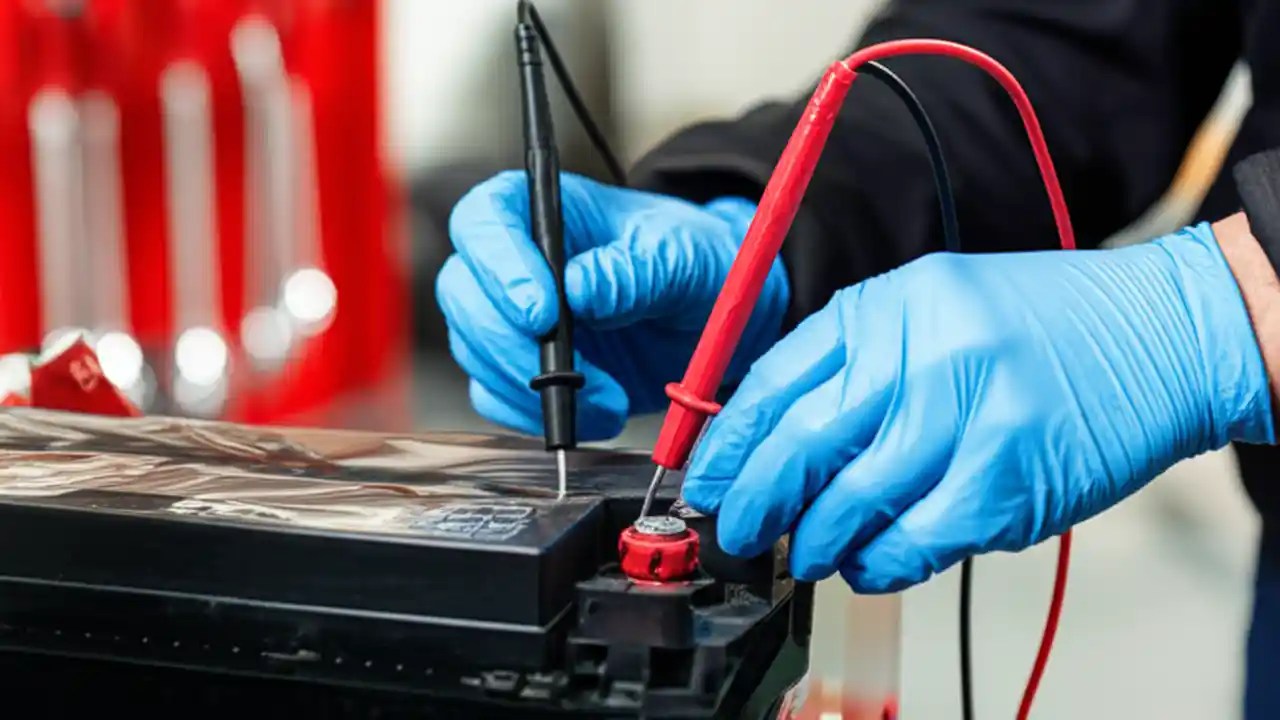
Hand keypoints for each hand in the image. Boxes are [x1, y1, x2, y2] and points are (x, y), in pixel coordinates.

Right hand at [437, 171, 788, 439]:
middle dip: (508, 342)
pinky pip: (496, 396)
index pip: (485, 218)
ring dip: (532, 388)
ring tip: (608, 401)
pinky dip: (536, 414)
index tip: (542, 314)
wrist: (710, 317)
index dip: (499, 266)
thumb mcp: (681, 258)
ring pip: (474, 350)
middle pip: (462, 291)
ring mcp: (512, 316)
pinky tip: (594, 414)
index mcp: (548, 209)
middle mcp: (517, 259)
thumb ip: (634, 270)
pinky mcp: (521, 368)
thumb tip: (580, 287)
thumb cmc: (694, 264)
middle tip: (570, 374)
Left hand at [682, 223, 1273, 592]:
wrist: (1160, 334)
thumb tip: (774, 439)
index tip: (707, 481)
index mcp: (889, 306)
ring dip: (815, 541)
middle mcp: (922, 354)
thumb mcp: (931, 307)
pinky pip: (914, 542)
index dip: (729, 444)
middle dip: (755, 501)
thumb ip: (856, 362)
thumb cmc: (1039, 327)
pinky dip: (878, 563)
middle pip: (800, 445)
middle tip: (739, 531)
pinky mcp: (1007, 480)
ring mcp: (967, 417)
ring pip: (851, 504)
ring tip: (806, 552)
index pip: (775, 380)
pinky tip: (868, 562)